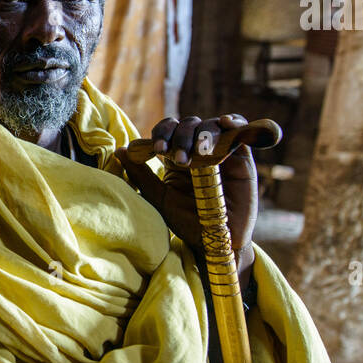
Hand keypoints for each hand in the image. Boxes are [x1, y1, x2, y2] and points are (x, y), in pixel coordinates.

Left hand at [118, 114, 257, 278]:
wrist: (215, 241)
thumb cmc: (186, 221)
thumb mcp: (160, 198)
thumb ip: (141, 175)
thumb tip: (120, 150)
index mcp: (177, 154)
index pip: (168, 129)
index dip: (162, 132)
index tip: (157, 148)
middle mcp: (198, 149)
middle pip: (188, 125)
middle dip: (181, 137)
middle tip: (179, 158)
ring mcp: (220, 151)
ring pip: (210, 126)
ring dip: (202, 135)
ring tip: (198, 154)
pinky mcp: (242, 157)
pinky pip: (239, 131)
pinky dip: (233, 122)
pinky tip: (225, 123)